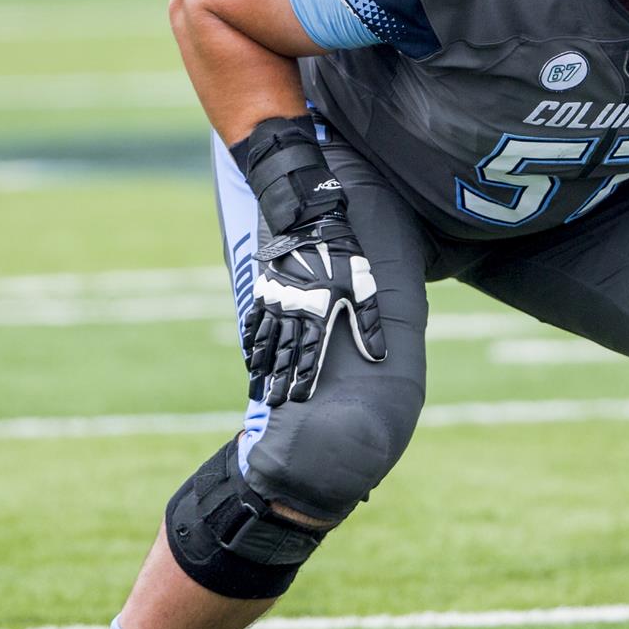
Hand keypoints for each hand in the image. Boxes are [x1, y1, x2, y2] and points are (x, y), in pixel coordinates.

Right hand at [242, 212, 386, 404]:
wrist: (312, 225)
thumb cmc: (345, 258)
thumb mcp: (363, 289)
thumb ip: (367, 324)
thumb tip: (378, 356)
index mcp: (319, 312)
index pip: (311, 353)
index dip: (305, 377)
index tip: (299, 399)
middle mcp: (294, 311)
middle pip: (286, 353)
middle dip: (281, 380)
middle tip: (275, 404)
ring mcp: (275, 302)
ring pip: (267, 342)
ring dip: (263, 369)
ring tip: (258, 392)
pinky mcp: (264, 292)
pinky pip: (255, 324)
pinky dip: (252, 345)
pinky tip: (251, 363)